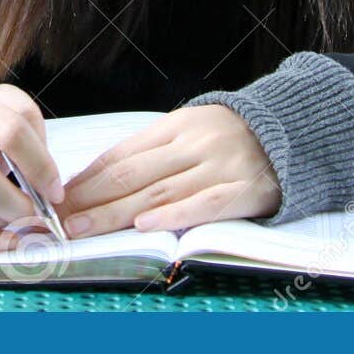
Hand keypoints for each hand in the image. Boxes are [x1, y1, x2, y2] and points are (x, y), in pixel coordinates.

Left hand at [58, 105, 279, 236]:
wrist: (293, 131)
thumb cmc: (231, 136)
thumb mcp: (189, 130)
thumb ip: (152, 152)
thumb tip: (98, 178)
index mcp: (175, 126)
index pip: (121, 154)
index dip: (88, 178)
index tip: (60, 196)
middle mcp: (192, 144)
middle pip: (132, 174)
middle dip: (91, 198)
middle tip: (60, 217)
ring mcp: (217, 167)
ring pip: (158, 191)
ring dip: (116, 212)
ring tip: (85, 226)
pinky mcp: (243, 190)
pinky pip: (204, 204)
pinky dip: (173, 215)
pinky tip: (144, 225)